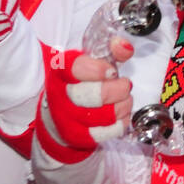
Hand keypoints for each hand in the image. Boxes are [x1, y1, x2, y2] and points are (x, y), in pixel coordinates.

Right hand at [36, 37, 133, 163]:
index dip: (96, 69)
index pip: (74, 68)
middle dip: (119, 89)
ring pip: (105, 115)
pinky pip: (108, 131)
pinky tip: (121, 114)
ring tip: (125, 98)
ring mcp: (68, 120)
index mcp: (60, 73)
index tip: (111, 71)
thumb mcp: (89, 63)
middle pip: (96, 95)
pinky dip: (121, 122)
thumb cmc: (78, 85)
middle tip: (124, 84)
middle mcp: (60, 97)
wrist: (57, 117)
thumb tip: (125, 47)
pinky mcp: (79, 137)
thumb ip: (110, 51)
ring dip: (123, 105)